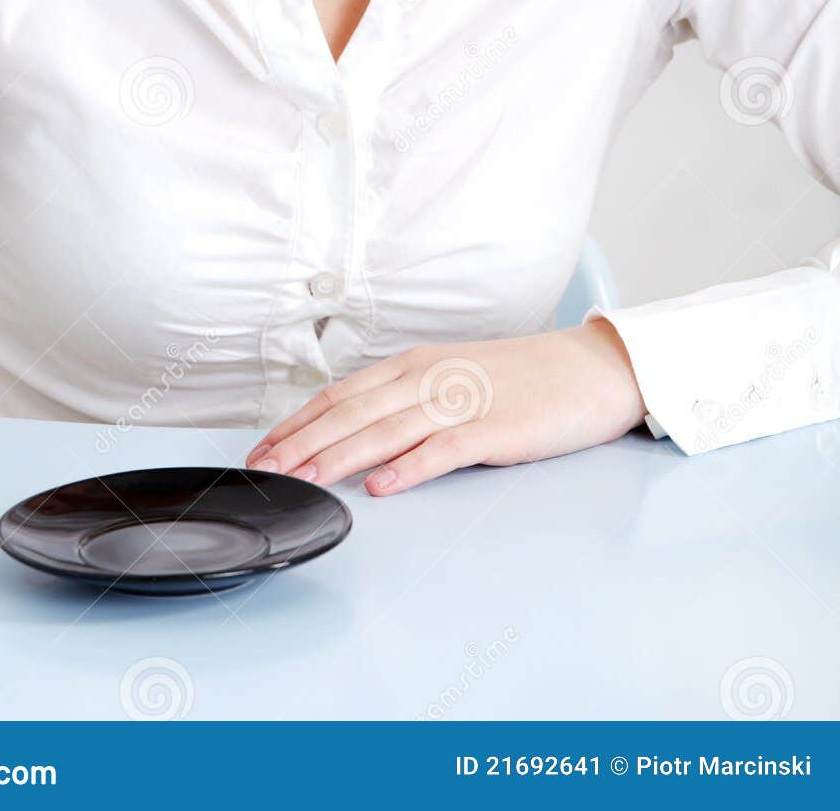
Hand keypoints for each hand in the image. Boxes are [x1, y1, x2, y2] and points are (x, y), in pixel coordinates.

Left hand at [244, 320, 647, 496]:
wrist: (589, 368)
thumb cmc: (522, 377)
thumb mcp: (452, 375)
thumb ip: (407, 397)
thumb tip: (355, 429)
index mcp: (414, 364)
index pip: (340, 393)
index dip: (296, 422)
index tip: (261, 449)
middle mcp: (429, 378)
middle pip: (352, 412)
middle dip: (302, 443)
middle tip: (264, 471)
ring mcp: (461, 403)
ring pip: (386, 430)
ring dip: (339, 457)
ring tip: (304, 481)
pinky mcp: (494, 430)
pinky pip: (443, 451)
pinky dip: (408, 468)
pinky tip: (381, 486)